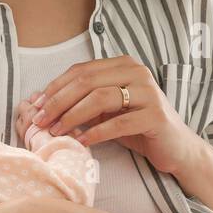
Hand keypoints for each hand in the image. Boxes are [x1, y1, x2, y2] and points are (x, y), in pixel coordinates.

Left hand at [25, 55, 201, 175]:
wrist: (176, 148)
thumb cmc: (139, 128)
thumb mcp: (108, 111)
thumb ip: (84, 102)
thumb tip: (43, 102)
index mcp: (124, 65)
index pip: (81, 70)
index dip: (55, 87)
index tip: (35, 106)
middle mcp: (138, 72)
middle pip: (87, 81)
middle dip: (58, 101)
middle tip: (40, 120)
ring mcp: (149, 93)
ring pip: (100, 98)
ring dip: (73, 115)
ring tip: (56, 131)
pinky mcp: (155, 116)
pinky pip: (118, 123)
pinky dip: (95, 133)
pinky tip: (81, 141)